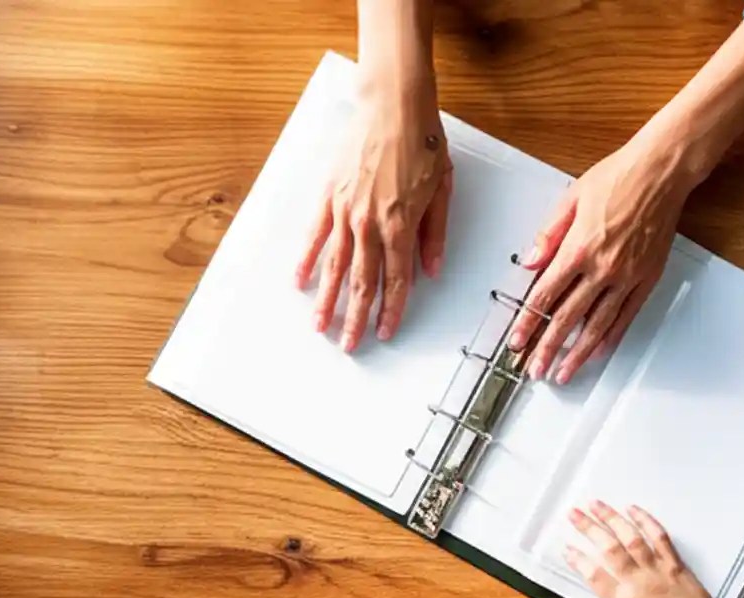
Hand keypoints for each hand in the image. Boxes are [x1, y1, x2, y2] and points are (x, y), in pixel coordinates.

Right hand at [295, 74, 452, 351]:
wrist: (394, 105)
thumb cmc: (422, 142)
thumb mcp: (442, 191)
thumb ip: (435, 235)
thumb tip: (432, 270)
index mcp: (402, 225)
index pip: (397, 280)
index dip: (392, 310)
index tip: (386, 332)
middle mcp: (371, 224)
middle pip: (362, 282)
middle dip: (356, 318)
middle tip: (350, 345)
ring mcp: (345, 211)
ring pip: (335, 266)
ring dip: (328, 300)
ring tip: (321, 326)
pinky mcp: (328, 195)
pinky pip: (315, 235)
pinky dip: (307, 260)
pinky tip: (301, 281)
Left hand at [507, 127, 705, 383]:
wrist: (662, 171)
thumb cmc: (619, 177)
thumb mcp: (571, 198)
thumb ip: (548, 234)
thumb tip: (529, 261)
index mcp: (578, 247)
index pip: (545, 295)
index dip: (528, 322)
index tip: (517, 340)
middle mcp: (602, 267)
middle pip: (567, 317)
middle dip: (548, 347)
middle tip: (534, 368)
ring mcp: (627, 276)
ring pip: (597, 325)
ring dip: (578, 353)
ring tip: (564, 372)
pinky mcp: (647, 278)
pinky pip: (626, 316)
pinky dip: (611, 338)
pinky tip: (598, 352)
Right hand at [565, 501, 725, 597]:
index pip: (594, 575)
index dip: (577, 560)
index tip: (567, 548)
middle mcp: (637, 581)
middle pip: (608, 548)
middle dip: (588, 528)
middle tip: (573, 513)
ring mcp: (656, 568)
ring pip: (629, 536)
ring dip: (611, 517)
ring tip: (595, 503)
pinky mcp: (673, 562)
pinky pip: (658, 536)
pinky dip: (645, 520)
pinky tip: (632, 508)